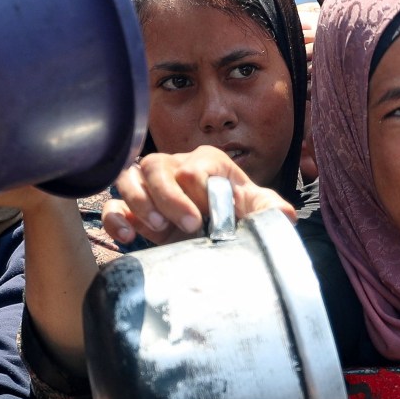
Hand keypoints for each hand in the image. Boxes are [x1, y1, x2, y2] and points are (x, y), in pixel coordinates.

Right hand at [101, 147, 295, 245]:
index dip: (197, 193)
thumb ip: (269, 209)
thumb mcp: (254, 211)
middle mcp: (174, 166)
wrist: (218, 234)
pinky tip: (126, 236)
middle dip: (170, 198)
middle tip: (189, 225)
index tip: (206, 219)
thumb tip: (287, 216)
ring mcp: (149, 185)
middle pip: (157, 167)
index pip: (192, 168)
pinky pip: (113, 204)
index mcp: (206, 162)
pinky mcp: (132, 208)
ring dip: (141, 203)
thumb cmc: (236, 215)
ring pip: (129, 179)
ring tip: (158, 229)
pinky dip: (115, 218)